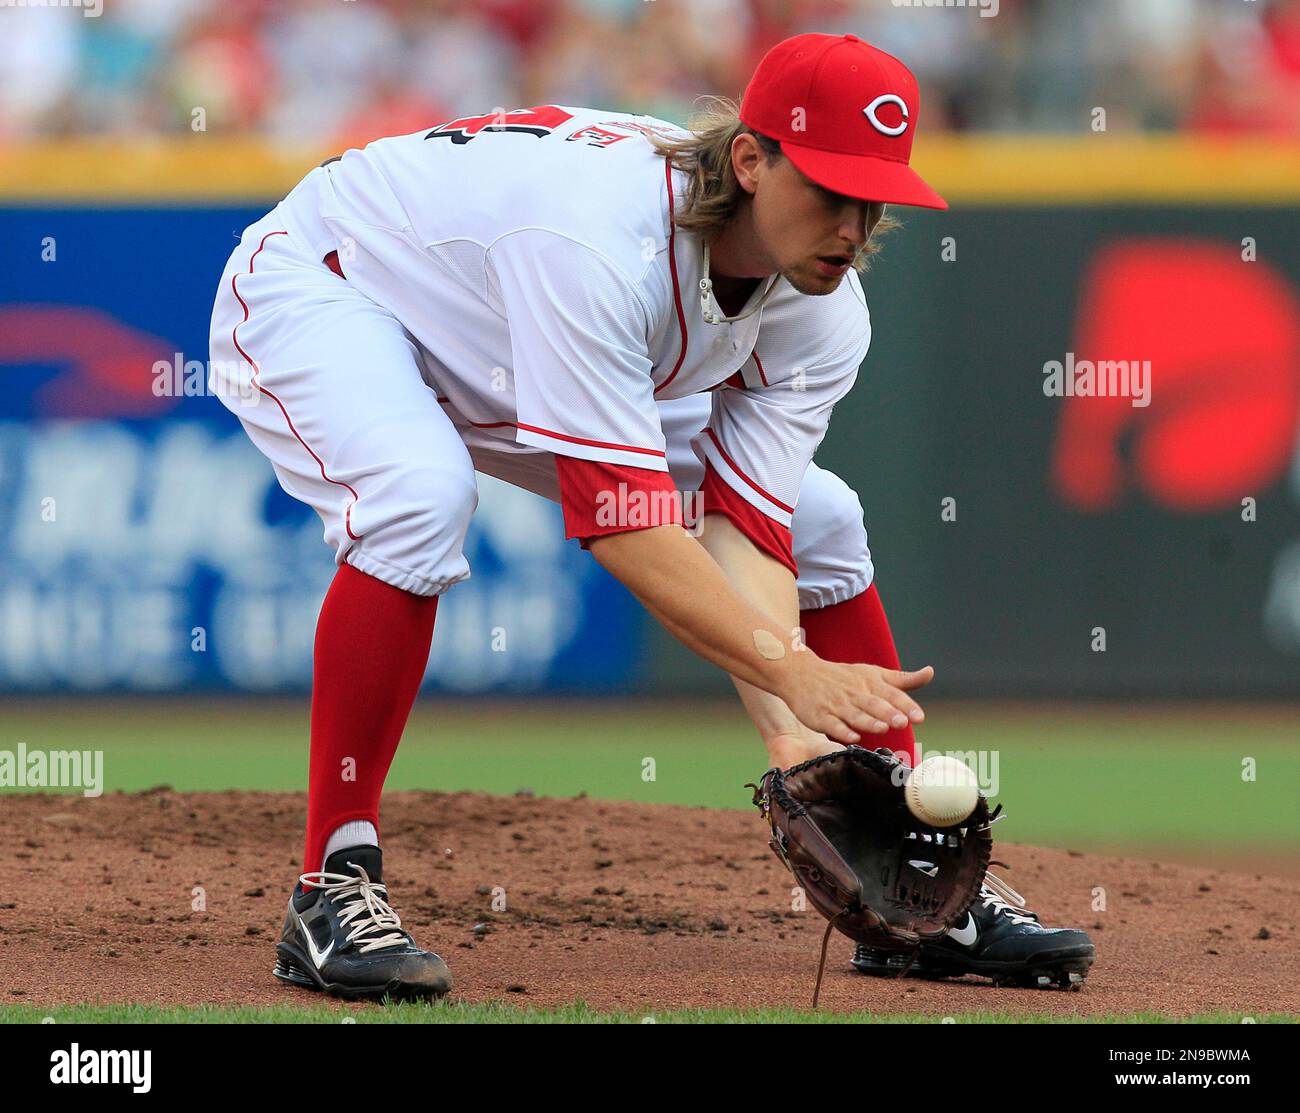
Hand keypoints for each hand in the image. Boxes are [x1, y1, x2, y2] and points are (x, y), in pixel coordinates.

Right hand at [782, 656, 933, 744]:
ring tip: (883, 728)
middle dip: (888, 713)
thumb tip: (930, 673)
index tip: (919, 717)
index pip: (892, 694)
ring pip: (854, 714)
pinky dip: (841, 730)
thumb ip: (903, 679)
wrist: (800, 673)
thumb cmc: (842, 677)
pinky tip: (851, 737)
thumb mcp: (874, 674)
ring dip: (868, 721)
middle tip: (902, 722)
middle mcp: (855, 693)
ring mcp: (836, 704)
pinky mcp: (819, 715)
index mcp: (871, 683)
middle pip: (874, 704)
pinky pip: (831, 724)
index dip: (906, 705)